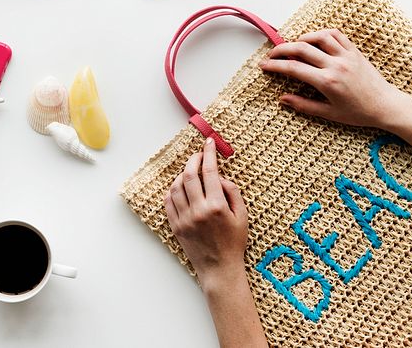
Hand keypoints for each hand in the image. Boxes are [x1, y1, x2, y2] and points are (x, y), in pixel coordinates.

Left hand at [164, 138, 248, 284]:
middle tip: (199, 154)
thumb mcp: (242, 215)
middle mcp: (198, 211)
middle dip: (193, 159)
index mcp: (217, 206)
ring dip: (182, 174)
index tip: (209, 142)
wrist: (220, 269)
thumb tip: (218, 176)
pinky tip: (180, 188)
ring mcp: (184, 219)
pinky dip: (173, 190)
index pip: (209, 171)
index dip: (209, 153)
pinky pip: (168, 201)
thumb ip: (232, 191)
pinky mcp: (176, 226)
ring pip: (176, 186)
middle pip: (189, 175)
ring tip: (191, 172)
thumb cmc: (234, 242)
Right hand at [258, 29, 411, 129]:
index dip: (275, 65)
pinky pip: (335, 35)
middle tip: (271, 54)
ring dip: (301, 39)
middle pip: (301, 48)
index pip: (294, 68)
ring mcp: (346, 55)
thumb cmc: (359, 113)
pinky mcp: (354, 51)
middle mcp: (335, 65)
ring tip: (293, 47)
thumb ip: (304, 105)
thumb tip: (283, 99)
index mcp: (327, 82)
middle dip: (282, 49)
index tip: (263, 65)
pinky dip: (321, 34)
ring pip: (318, 37)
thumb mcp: (329, 114)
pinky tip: (314, 40)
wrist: (386, 106)